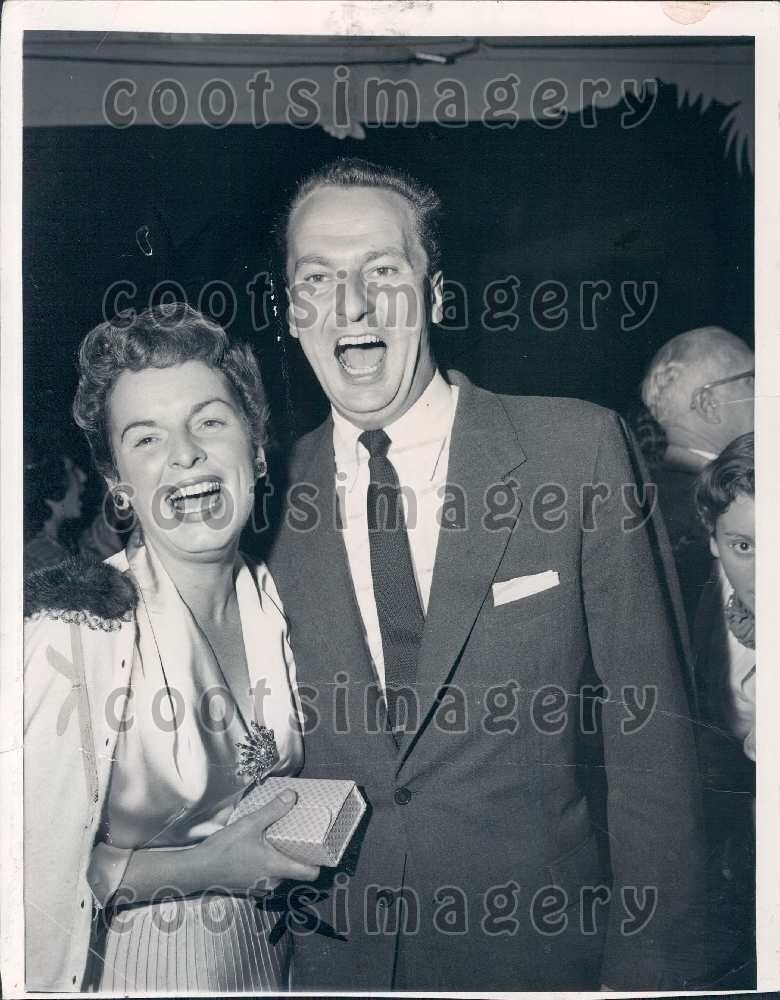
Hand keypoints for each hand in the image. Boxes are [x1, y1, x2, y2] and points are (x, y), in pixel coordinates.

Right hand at [194, 790, 319, 894]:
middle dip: (299, 856)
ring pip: (281, 874)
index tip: (323, 849)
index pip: (310, 874)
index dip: (319, 863)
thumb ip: (273, 811)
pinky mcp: (250, 887)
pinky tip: (262, 849)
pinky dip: (270, 865)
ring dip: (283, 859)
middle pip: (296, 872)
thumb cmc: (224, 849)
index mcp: (276, 868)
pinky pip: (268, 877)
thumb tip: (293, 795)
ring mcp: (260, 888)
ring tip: (281, 839)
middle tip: (301, 836)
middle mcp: (271, 882)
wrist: (197, 870)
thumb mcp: (250, 824)